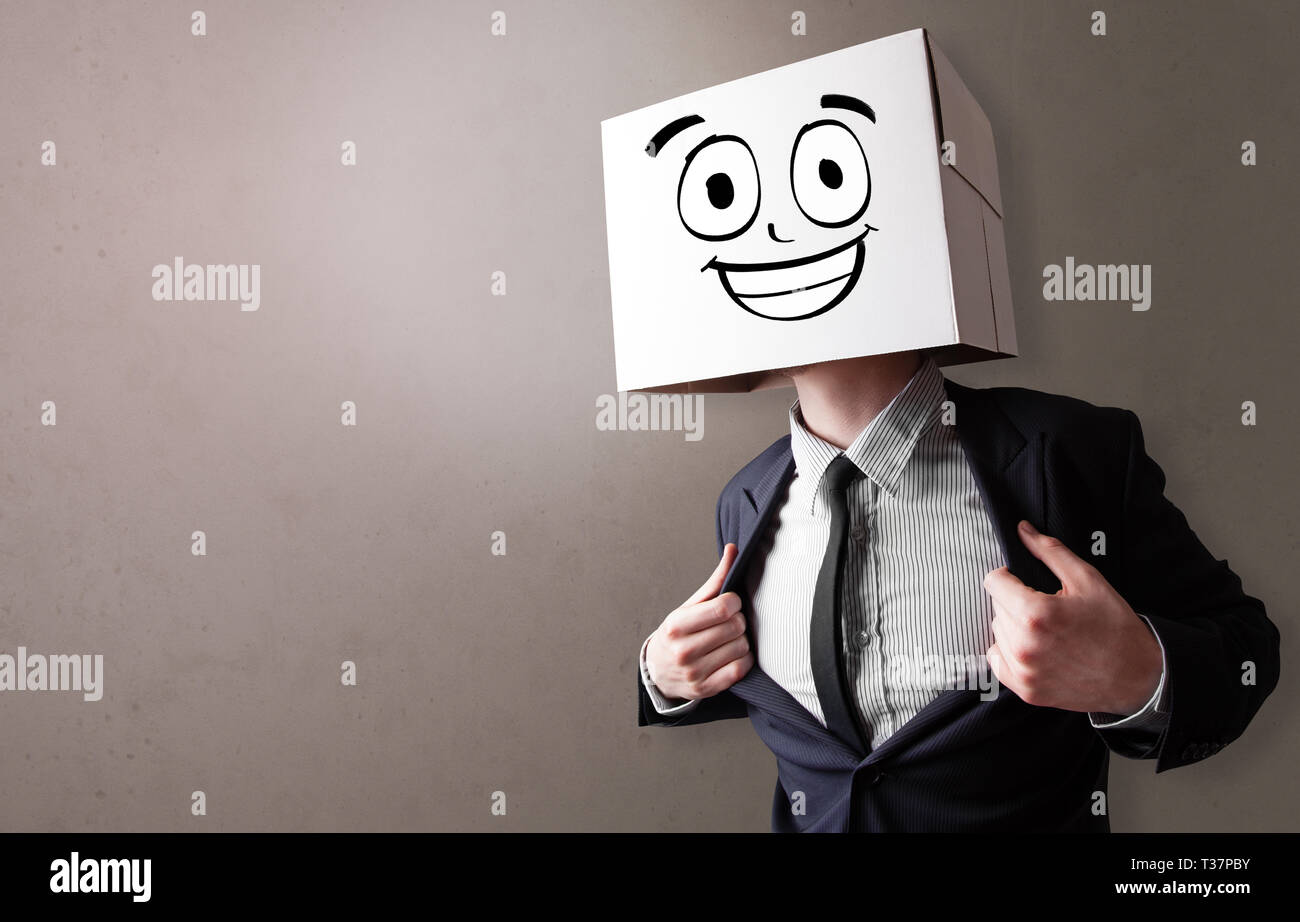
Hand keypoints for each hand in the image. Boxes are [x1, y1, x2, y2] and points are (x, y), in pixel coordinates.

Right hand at [646, 543, 754, 700]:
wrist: (658, 671)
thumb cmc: (677, 633)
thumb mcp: (688, 607)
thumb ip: (714, 581)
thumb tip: (733, 549)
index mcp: (676, 625)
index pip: (723, 608)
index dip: (734, 602)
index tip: (730, 603)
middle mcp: (683, 650)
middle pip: (735, 627)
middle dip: (738, 620)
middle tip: (729, 622)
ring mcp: (694, 673)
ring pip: (741, 647)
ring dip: (741, 640)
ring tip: (729, 639)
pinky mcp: (706, 689)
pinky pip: (740, 669)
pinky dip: (743, 659)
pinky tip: (733, 654)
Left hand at [984, 520, 1161, 715]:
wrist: (1137, 676)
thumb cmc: (1114, 625)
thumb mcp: (1087, 580)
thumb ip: (1050, 552)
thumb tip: (1023, 530)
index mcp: (1036, 613)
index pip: (993, 582)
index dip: (1009, 577)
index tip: (1026, 583)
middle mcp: (1024, 644)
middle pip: (996, 607)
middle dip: (1015, 602)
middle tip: (1046, 608)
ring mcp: (1024, 671)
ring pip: (997, 632)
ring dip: (1013, 627)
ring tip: (1046, 630)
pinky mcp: (1026, 690)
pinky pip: (997, 661)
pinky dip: (1010, 652)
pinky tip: (1036, 648)